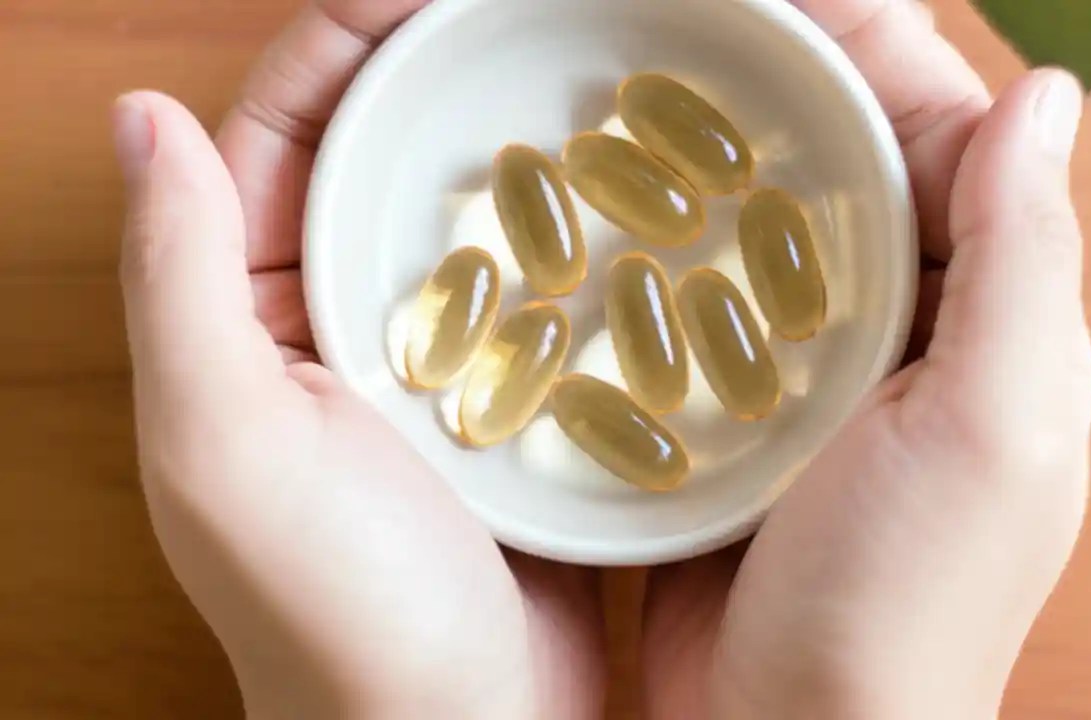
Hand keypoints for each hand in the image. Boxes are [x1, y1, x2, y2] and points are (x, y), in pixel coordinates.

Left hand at [113, 2, 603, 717]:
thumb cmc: (332, 607)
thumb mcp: (226, 443)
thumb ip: (177, 281)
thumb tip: (144, 117)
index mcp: (250, 309)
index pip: (280, 129)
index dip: (341, 34)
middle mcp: (336, 320)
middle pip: (380, 151)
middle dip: (440, 66)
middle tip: (528, 16)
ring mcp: (436, 358)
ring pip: (469, 210)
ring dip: (517, 138)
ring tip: (590, 74)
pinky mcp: (518, 399)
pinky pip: (544, 287)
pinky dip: (578, 234)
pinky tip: (636, 200)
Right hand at [644, 2, 1090, 717]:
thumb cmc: (908, 599)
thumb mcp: (998, 422)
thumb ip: (1024, 257)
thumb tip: (1046, 96)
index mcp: (984, 312)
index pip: (943, 136)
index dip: (872, 49)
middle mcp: (901, 331)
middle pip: (844, 169)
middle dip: (778, 88)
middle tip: (684, 31)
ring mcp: (806, 375)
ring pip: (764, 230)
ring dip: (711, 161)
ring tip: (632, 91)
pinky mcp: (724, 418)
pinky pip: (699, 308)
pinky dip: (662, 256)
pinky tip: (602, 215)